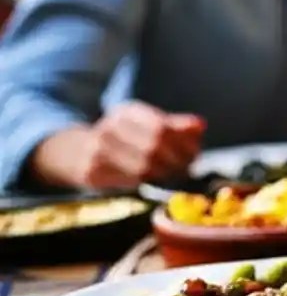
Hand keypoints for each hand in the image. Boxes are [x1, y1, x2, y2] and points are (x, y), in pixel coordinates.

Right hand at [31, 102, 205, 188]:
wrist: (78, 151)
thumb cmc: (126, 139)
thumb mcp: (150, 125)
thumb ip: (177, 125)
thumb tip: (200, 125)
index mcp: (127, 111)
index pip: (162, 127)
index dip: (183, 143)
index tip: (195, 154)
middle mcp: (110, 127)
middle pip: (154, 148)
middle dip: (177, 161)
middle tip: (186, 169)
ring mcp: (97, 150)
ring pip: (143, 168)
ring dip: (165, 175)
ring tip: (172, 175)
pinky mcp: (92, 172)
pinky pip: (130, 182)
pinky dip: (147, 184)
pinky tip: (153, 182)